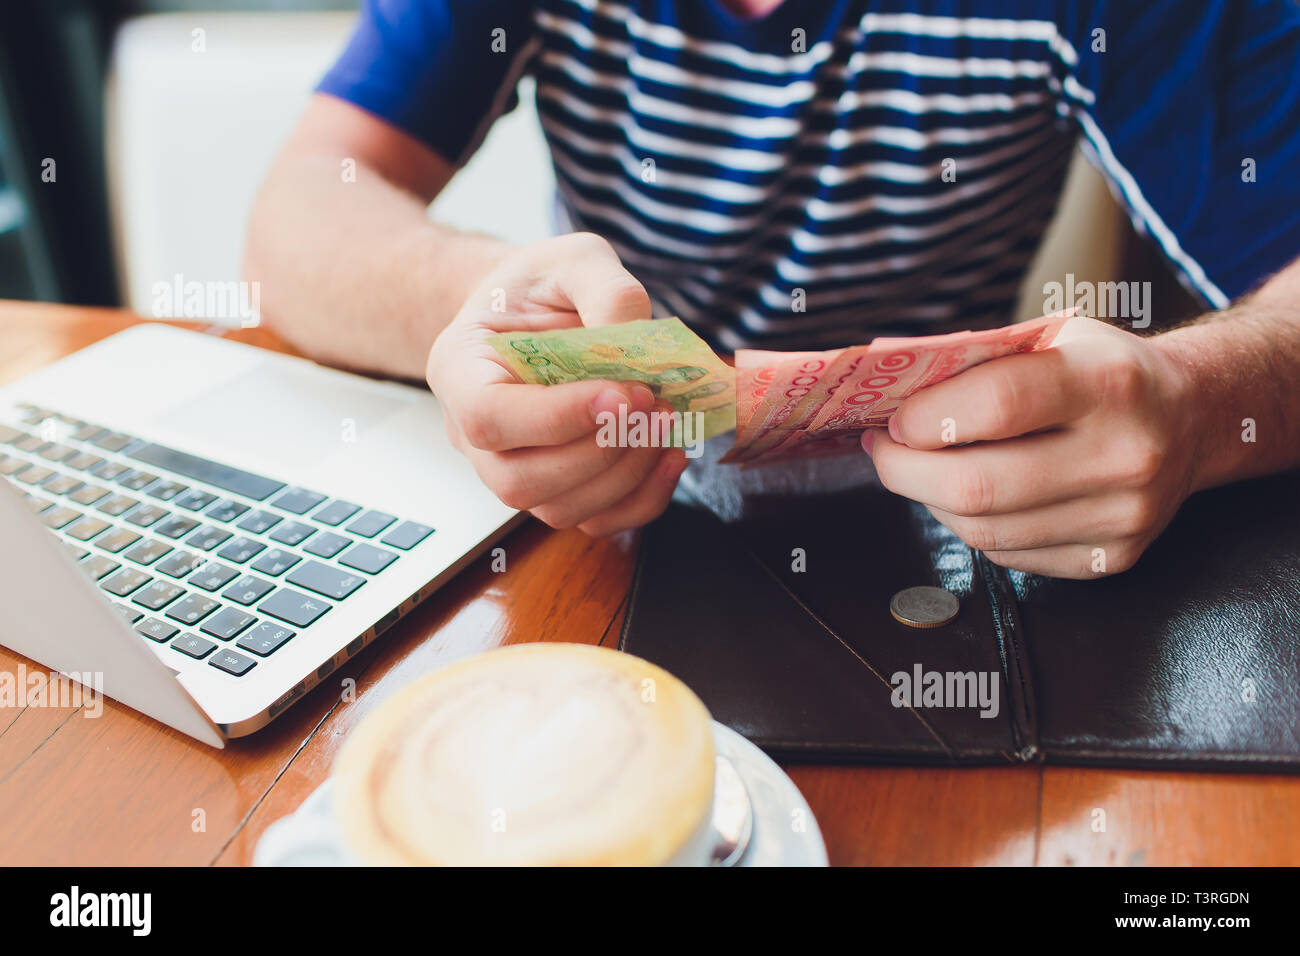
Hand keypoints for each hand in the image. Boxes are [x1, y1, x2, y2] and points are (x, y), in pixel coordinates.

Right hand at [426, 232, 687, 535]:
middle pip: (519, 480)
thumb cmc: (542, 285)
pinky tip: (669, 456)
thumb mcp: (573, 260)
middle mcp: (476, 434)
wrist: (537, 310)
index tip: (620, 394)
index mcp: (461, 371)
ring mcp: (512, 468)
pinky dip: (640, 500)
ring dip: (625, 476)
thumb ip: (606, 288)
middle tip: (655, 404)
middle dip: (599, 451)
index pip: (489, 418)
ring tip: (667, 422)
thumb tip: (638, 338)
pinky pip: (593, 520)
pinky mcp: (556, 488)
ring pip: (557, 508)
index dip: (556, 417)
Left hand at [863, 316, 1199, 577]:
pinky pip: (1008, 556)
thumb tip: (891, 402)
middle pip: (977, 485)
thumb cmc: (1101, 370)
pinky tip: (966, 498)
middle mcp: (1125, 454)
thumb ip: (983, 366)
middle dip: (905, 470)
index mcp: (1110, 382)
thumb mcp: (1056, 340)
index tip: (894, 418)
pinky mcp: (1111, 559)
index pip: (998, 404)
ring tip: (916, 469)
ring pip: (983, 531)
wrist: (1192, 417)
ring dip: (931, 501)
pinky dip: (971, 527)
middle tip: (883, 450)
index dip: (927, 416)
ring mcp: (1123, 516)